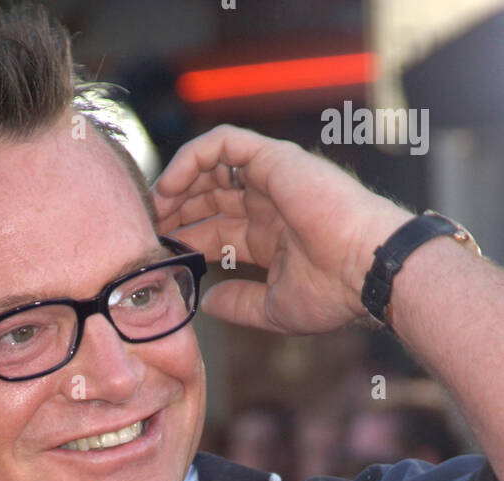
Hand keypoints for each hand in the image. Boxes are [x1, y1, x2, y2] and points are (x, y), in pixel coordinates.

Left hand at [153, 124, 408, 333]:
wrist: (365, 269)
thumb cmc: (332, 292)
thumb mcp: (273, 308)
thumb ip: (238, 303)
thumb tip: (205, 302)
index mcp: (269, 236)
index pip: (215, 231)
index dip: (183, 238)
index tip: (155, 253)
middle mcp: (268, 204)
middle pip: (208, 198)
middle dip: (174, 210)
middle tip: (145, 228)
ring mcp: (271, 179)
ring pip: (211, 167)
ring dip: (177, 182)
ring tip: (153, 206)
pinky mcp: (273, 159)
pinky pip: (223, 143)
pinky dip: (192, 157)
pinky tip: (170, 184)